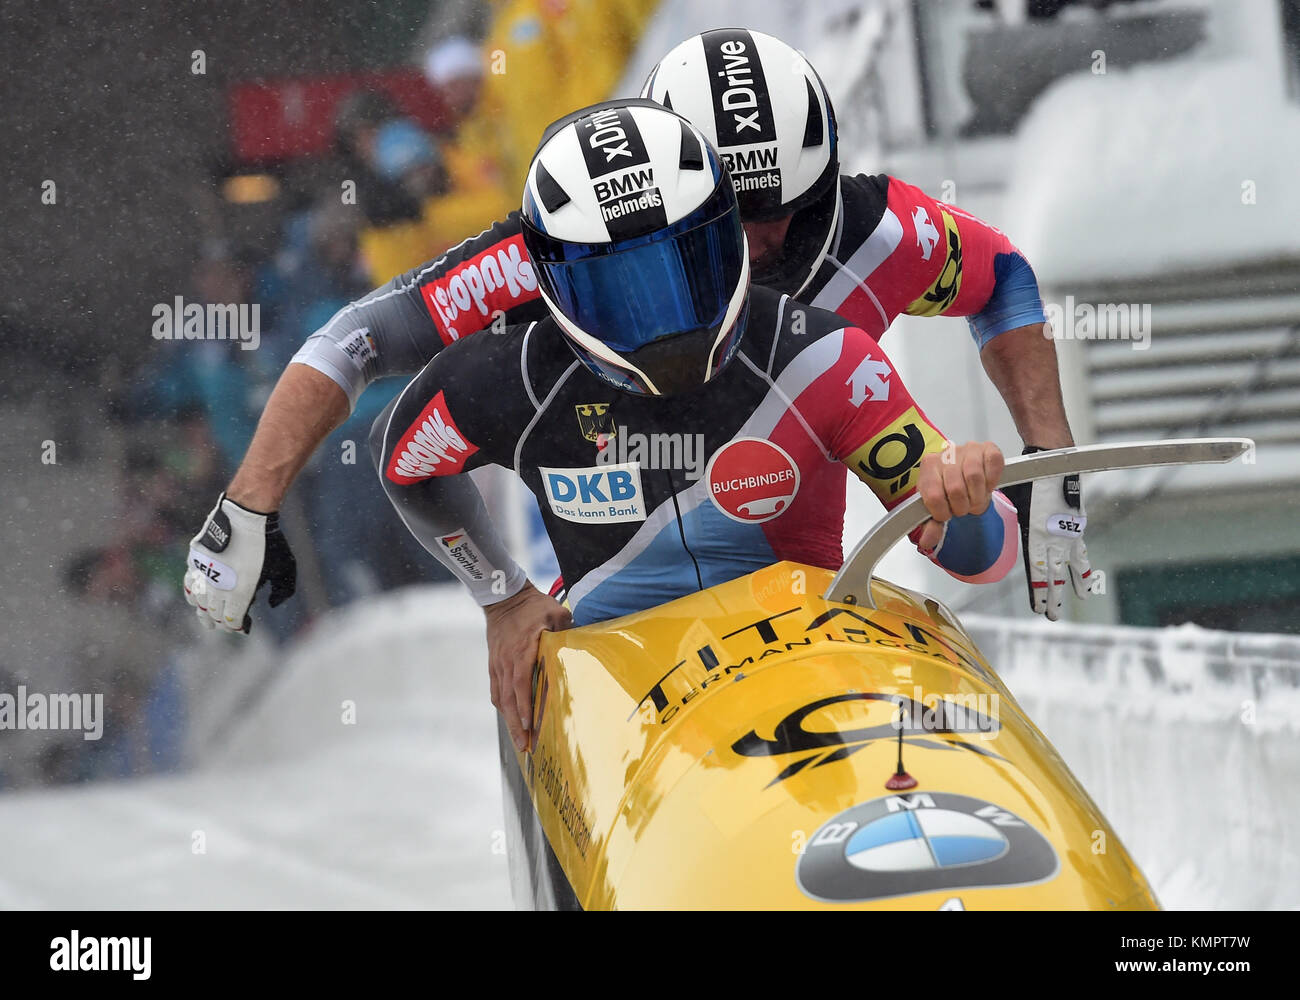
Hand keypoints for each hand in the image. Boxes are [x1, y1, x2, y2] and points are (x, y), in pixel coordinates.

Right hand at [183, 493, 296, 633]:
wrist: (244, 515)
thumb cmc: (268, 542)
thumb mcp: (285, 568)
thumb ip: (282, 591)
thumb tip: (271, 604)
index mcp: (240, 593)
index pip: (232, 621)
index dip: (237, 627)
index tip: (243, 626)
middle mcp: (218, 588)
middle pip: (214, 614)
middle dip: (220, 623)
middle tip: (224, 626)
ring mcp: (204, 575)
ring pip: (198, 603)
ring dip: (203, 612)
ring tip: (207, 619)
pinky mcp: (194, 561)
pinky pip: (189, 584)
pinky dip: (192, 594)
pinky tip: (195, 597)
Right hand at [484, 582, 572, 752]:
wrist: (504, 598)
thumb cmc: (533, 606)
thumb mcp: (555, 613)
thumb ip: (568, 629)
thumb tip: (584, 644)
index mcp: (522, 650)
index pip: (521, 683)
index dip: (524, 706)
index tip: (529, 725)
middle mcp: (507, 661)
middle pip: (509, 698)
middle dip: (516, 724)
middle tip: (525, 746)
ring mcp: (498, 664)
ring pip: (501, 698)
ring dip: (509, 721)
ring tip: (519, 741)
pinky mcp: (494, 664)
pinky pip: (496, 690)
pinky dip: (502, 707)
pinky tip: (509, 720)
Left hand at [915, 442, 1004, 551]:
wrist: (965, 474)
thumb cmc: (949, 490)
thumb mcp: (937, 508)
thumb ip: (931, 526)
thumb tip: (927, 541)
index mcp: (929, 467)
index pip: (934, 496)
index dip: (943, 512)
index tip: (947, 514)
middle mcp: (946, 454)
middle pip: (956, 489)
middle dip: (963, 507)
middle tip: (964, 508)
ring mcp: (968, 449)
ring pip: (975, 478)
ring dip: (979, 497)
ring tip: (975, 499)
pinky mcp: (988, 448)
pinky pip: (994, 463)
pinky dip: (992, 481)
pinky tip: (987, 485)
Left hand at [1000, 452, 1092, 619]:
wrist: (1056, 461)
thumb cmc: (1030, 480)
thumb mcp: (1015, 502)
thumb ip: (1011, 520)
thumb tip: (993, 525)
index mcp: (1036, 532)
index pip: (1037, 569)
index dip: (1038, 590)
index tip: (1038, 608)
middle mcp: (1054, 536)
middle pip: (1053, 574)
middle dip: (1052, 597)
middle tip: (1052, 616)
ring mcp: (1068, 533)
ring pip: (1068, 567)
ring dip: (1070, 587)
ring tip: (1074, 604)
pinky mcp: (1076, 526)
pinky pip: (1080, 552)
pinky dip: (1083, 568)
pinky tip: (1086, 582)